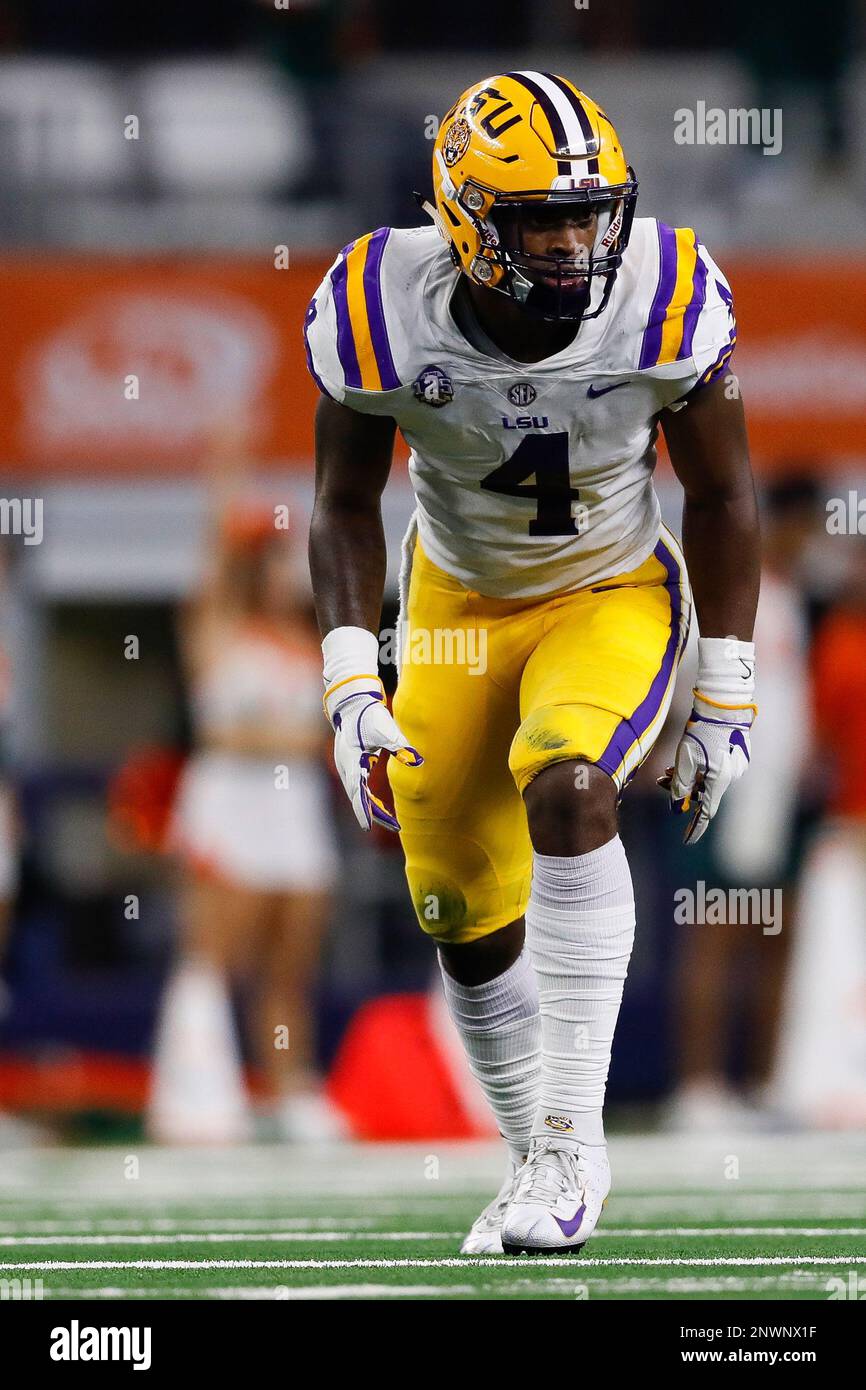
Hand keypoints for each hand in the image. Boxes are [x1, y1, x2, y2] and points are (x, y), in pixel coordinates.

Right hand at [332, 690, 421, 831]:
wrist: (353, 703)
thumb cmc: (369, 716)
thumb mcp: (385, 730)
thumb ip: (400, 745)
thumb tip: (418, 760)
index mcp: (352, 761)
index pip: (357, 791)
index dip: (363, 810)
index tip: (368, 827)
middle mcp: (346, 767)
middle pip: (358, 797)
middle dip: (373, 814)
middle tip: (394, 826)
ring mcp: (347, 767)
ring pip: (358, 794)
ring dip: (372, 808)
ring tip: (392, 821)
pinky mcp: (351, 765)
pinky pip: (359, 787)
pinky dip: (368, 798)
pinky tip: (380, 807)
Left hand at [658, 636, 755, 843]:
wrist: (723, 704)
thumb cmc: (702, 730)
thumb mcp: (685, 759)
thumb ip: (680, 785)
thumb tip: (677, 806)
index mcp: (720, 781)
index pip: (706, 812)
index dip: (695, 828)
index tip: (686, 841)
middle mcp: (731, 776)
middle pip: (703, 793)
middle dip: (682, 791)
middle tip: (662, 781)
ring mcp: (735, 765)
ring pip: (707, 779)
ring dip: (688, 778)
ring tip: (668, 768)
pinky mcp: (735, 753)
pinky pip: (714, 769)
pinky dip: (698, 768)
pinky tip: (684, 759)